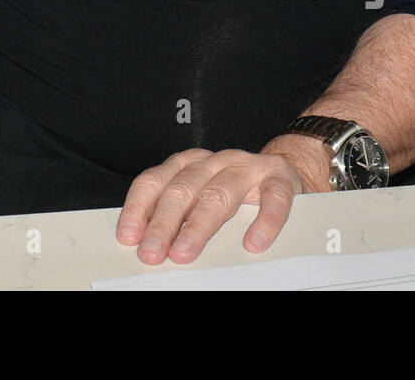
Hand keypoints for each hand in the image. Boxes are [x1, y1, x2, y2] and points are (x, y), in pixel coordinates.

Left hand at [116, 142, 328, 264]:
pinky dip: (263, 222)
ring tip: (185, 252)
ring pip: (219, 193)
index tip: (128, 236)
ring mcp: (247, 168)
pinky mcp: (280, 179)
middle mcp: (214, 161)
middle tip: (152, 253)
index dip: (139, 207)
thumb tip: (150, 247)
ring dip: (199, 226)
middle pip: (182, 189)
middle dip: (163, 223)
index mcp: (188, 164)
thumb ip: (179, 215)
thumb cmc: (236, 193)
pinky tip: (253, 243)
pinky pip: (272, 199)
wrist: (286, 173)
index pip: (154, 180)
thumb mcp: (201, 197)